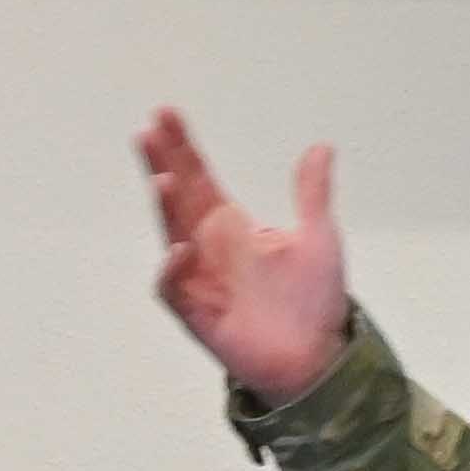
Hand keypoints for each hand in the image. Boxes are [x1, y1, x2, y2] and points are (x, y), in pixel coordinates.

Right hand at [139, 108, 349, 405]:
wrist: (317, 356)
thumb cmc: (313, 300)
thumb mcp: (319, 237)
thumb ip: (312, 193)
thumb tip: (320, 147)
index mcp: (231, 225)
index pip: (199, 176)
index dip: (182, 146)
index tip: (167, 114)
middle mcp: (207, 246)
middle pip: (177, 197)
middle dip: (162, 164)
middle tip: (149, 131)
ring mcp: (198, 279)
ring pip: (171, 235)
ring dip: (165, 208)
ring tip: (163, 177)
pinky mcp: (198, 314)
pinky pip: (174, 289)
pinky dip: (173, 270)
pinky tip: (182, 250)